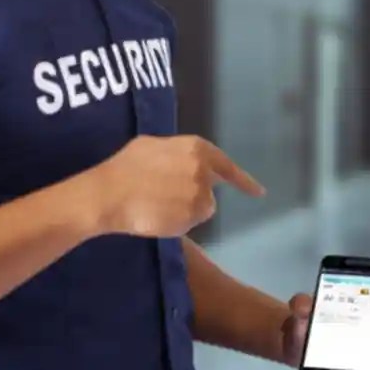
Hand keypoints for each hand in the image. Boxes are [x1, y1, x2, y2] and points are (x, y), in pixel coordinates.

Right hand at [89, 136, 264, 238]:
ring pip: (200, 209)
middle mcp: (204, 171)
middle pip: (210, 190)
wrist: (109, 193)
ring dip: (186, 209)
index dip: (244, 182)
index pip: (228, 167)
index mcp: (197, 149)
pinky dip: (178, 223)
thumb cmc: (126, 166)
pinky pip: (190, 223)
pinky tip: (157, 215)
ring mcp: (200, 195)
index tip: (259, 193)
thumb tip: (185, 160)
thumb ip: (179, 153)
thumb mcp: (154, 146)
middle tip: (166, 196)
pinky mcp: (192, 217)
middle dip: (193, 194)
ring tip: (157, 204)